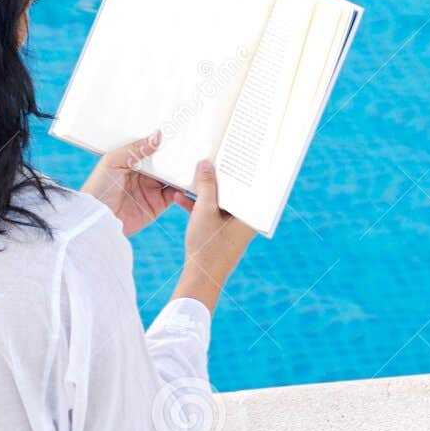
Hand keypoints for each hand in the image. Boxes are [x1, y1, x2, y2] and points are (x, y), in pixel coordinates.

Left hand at [81, 130, 191, 237]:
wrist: (98, 218)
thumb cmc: (99, 187)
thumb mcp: (113, 161)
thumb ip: (135, 149)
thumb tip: (157, 136)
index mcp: (133, 161)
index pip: (152, 148)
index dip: (164, 142)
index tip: (180, 131)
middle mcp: (144, 175)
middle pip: (166, 162)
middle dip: (178, 155)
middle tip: (195, 144)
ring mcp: (152, 189)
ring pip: (174, 177)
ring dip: (184, 171)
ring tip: (197, 162)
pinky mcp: (158, 204)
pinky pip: (175, 195)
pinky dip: (184, 189)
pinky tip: (190, 181)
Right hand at [177, 159, 255, 310]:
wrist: (201, 277)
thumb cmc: (208, 245)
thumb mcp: (204, 209)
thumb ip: (206, 185)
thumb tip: (205, 163)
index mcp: (249, 215)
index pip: (250, 186)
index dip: (244, 169)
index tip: (239, 153)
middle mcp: (244, 220)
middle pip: (233, 192)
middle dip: (220, 177)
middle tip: (213, 157)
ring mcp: (231, 227)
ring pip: (219, 202)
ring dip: (205, 191)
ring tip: (192, 174)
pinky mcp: (219, 233)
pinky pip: (210, 214)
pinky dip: (198, 206)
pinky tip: (179, 197)